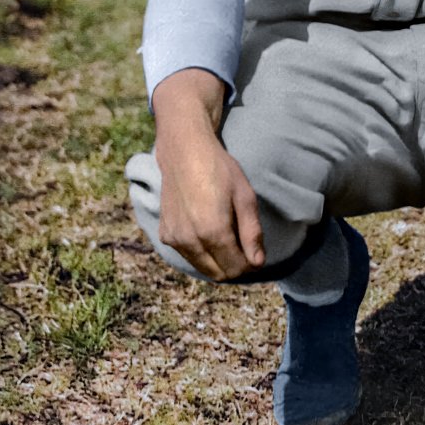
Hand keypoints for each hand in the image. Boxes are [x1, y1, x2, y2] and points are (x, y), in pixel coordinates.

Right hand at [153, 69, 264, 280]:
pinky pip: (188, 255)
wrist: (184, 151)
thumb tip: (258, 263)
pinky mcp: (165, 234)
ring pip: (203, 267)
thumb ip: (252, 233)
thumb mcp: (245, 197)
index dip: (250, 264)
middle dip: (235, 265)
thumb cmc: (219, 169)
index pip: (235, 268)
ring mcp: (174, 238)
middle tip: (245, 244)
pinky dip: (202, 252)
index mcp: (212, 231)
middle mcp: (189, 240)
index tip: (256, 251)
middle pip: (219, 273)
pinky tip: (208, 228)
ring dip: (218, 260)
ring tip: (228, 234)